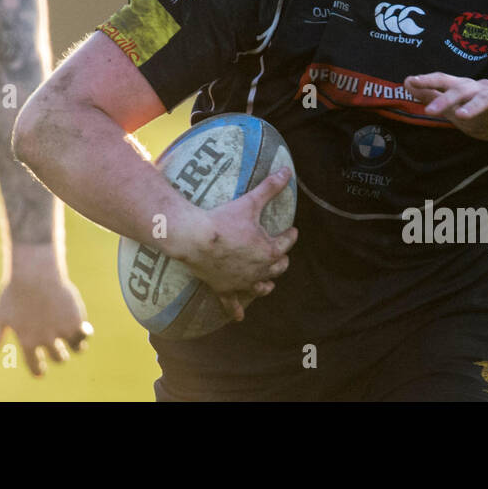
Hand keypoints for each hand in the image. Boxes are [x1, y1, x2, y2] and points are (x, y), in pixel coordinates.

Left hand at [0, 247, 92, 376]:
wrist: (35, 271)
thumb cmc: (14, 291)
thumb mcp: (1, 315)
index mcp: (27, 340)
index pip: (35, 365)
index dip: (38, 369)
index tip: (40, 371)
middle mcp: (46, 339)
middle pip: (58, 358)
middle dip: (59, 355)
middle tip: (58, 351)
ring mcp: (62, 330)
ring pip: (76, 349)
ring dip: (76, 346)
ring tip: (76, 342)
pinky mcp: (76, 319)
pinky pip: (85, 334)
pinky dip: (86, 333)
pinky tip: (85, 328)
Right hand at [179, 168, 297, 320]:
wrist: (195, 238)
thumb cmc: (223, 219)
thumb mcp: (249, 201)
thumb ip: (270, 187)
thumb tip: (287, 171)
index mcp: (269, 250)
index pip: (286, 242)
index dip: (291, 235)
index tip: (292, 231)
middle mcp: (259, 269)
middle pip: (278, 267)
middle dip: (281, 260)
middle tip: (280, 253)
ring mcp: (242, 281)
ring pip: (261, 287)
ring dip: (265, 284)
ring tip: (267, 283)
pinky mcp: (224, 288)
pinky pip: (232, 303)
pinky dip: (236, 310)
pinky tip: (239, 317)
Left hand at [405, 72, 487, 141]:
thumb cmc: (484, 114)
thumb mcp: (455, 107)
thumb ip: (432, 96)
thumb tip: (407, 82)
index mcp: (466, 87)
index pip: (444, 80)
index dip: (428, 80)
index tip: (410, 81)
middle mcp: (481, 88)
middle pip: (462, 89)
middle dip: (445, 98)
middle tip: (430, 110)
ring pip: (485, 98)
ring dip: (473, 106)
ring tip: (461, 115)